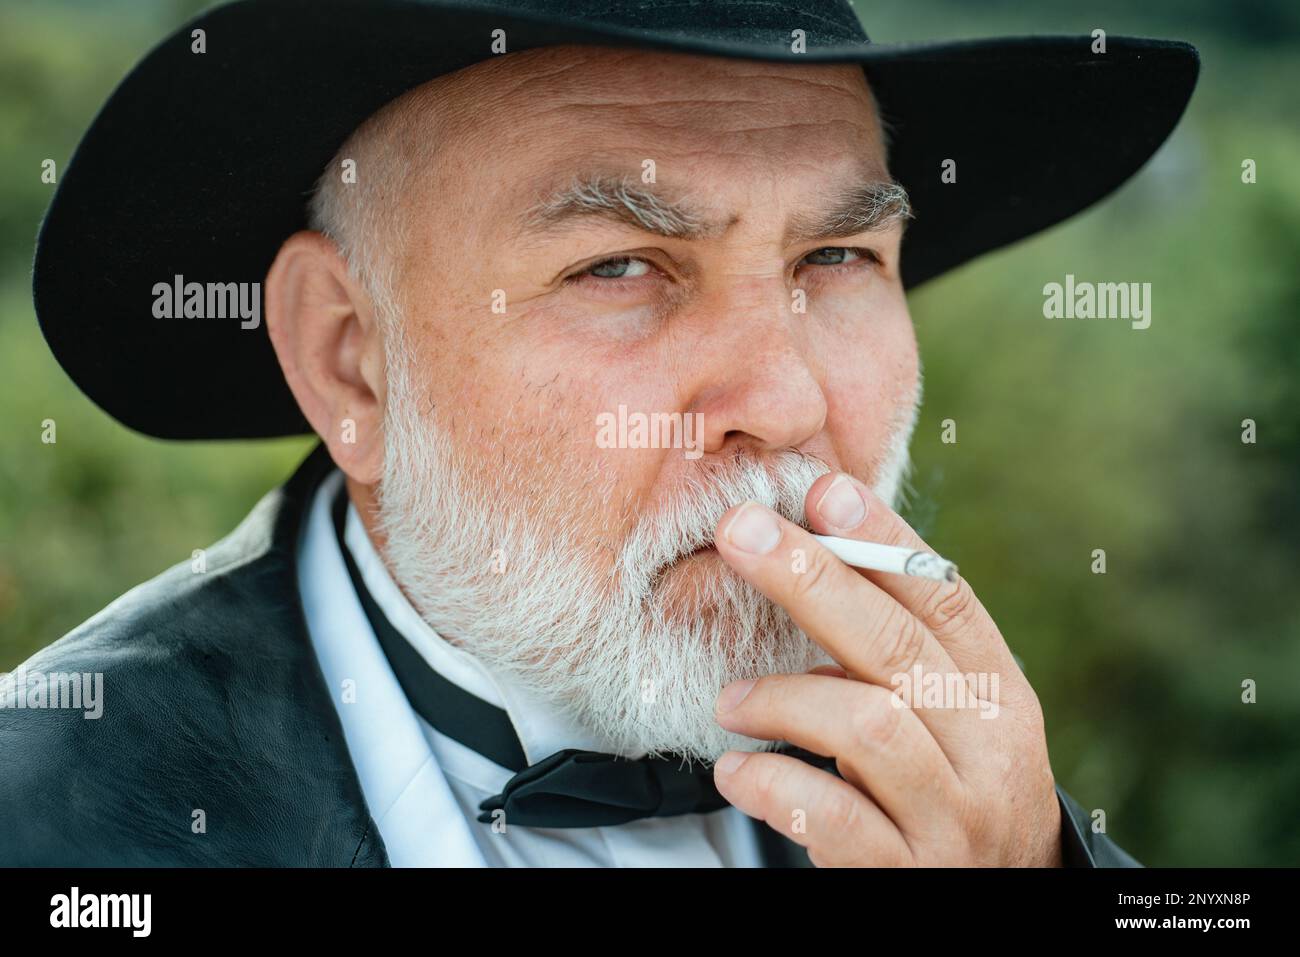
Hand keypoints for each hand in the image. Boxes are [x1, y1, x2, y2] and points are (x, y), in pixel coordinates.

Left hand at [710, 471, 1062, 866]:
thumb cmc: (951, 788)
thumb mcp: (950, 717)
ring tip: (728, 702)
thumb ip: (896, 651)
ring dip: (781, 697)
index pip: (945, 600)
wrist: (1004, 904)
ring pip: (866, 724)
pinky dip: (772, 784)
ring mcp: (953, 816)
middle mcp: (988, 750)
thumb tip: (811, 545)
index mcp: (998, 694)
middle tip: (741, 535)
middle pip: (895, 645)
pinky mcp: (908, 875)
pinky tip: (735, 773)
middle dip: (812, 580)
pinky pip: (832, 816)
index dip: (884, 539)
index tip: (822, 489)